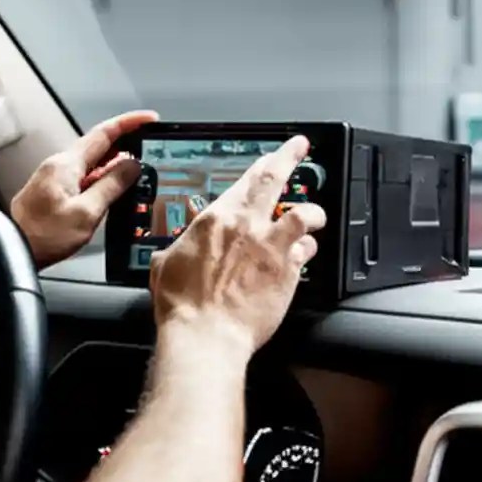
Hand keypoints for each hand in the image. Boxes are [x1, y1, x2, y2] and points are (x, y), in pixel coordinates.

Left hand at [11, 110, 156, 267]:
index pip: (104, 133)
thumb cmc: (43, 235)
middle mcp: (58, 165)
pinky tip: (110, 191)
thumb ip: (111, 186)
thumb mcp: (87, 212)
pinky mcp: (52, 191)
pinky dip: (100, 179)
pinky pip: (82, 177)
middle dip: (125, 145)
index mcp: (66, 164)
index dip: (129, 123)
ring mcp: (54, 177)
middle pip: (98, 146)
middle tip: (149, 151)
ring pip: (90, 163)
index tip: (149, 119)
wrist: (13, 249)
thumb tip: (131, 166)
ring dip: (113, 165)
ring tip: (135, 175)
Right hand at [148, 136, 325, 353]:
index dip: (265, 161)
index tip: (273, 155)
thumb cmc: (183, 304)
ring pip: (304, 214)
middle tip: (300, 147)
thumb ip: (179, 244)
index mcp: (217, 218)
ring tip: (315, 214)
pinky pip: (307, 252)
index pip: (247, 179)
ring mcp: (272, 248)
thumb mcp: (166, 263)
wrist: (206, 334)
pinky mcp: (289, 273)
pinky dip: (308, 250)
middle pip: (275, 180)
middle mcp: (248, 226)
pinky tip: (306, 253)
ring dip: (312, 211)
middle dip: (290, 157)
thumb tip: (181, 237)